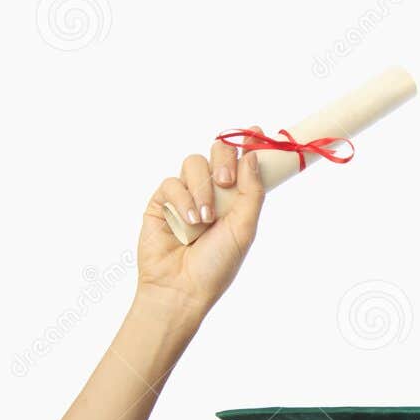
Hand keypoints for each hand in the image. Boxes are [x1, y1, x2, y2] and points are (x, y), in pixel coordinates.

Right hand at [133, 130, 266, 321]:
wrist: (181, 289)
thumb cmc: (215, 267)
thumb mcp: (244, 231)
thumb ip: (252, 193)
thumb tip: (252, 156)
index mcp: (235, 200)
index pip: (242, 163)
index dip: (249, 144)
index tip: (257, 130)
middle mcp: (212, 194)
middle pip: (217, 152)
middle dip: (223, 159)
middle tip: (225, 182)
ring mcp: (186, 195)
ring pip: (194, 163)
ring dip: (202, 189)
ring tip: (205, 220)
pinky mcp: (162, 201)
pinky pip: (172, 183)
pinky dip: (183, 201)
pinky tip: (188, 223)